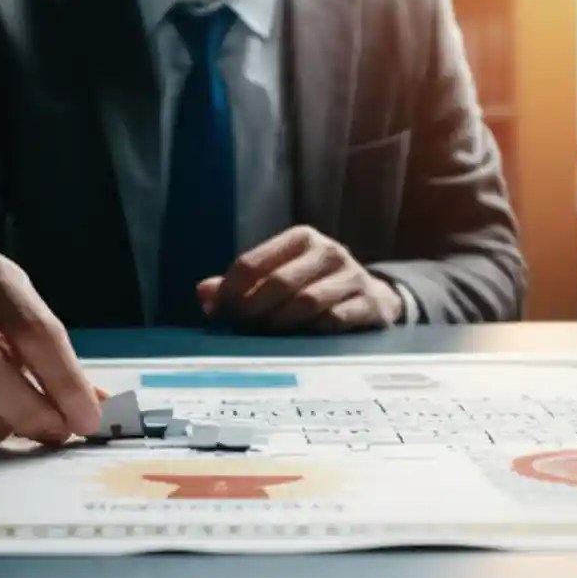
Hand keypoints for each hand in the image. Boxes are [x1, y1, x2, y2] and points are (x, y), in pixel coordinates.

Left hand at [196, 226, 404, 332]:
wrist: (373, 298)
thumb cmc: (315, 286)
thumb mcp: (280, 275)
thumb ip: (241, 285)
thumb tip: (203, 293)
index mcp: (301, 238)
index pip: (252, 262)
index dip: (230, 291)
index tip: (219, 313)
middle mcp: (328, 251)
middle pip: (278, 283)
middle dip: (252, 309)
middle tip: (239, 328)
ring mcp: (352, 276)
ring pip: (306, 302)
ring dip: (279, 322)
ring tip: (265, 335)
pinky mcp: (369, 303)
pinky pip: (334, 320)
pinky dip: (311, 332)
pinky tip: (299, 339)